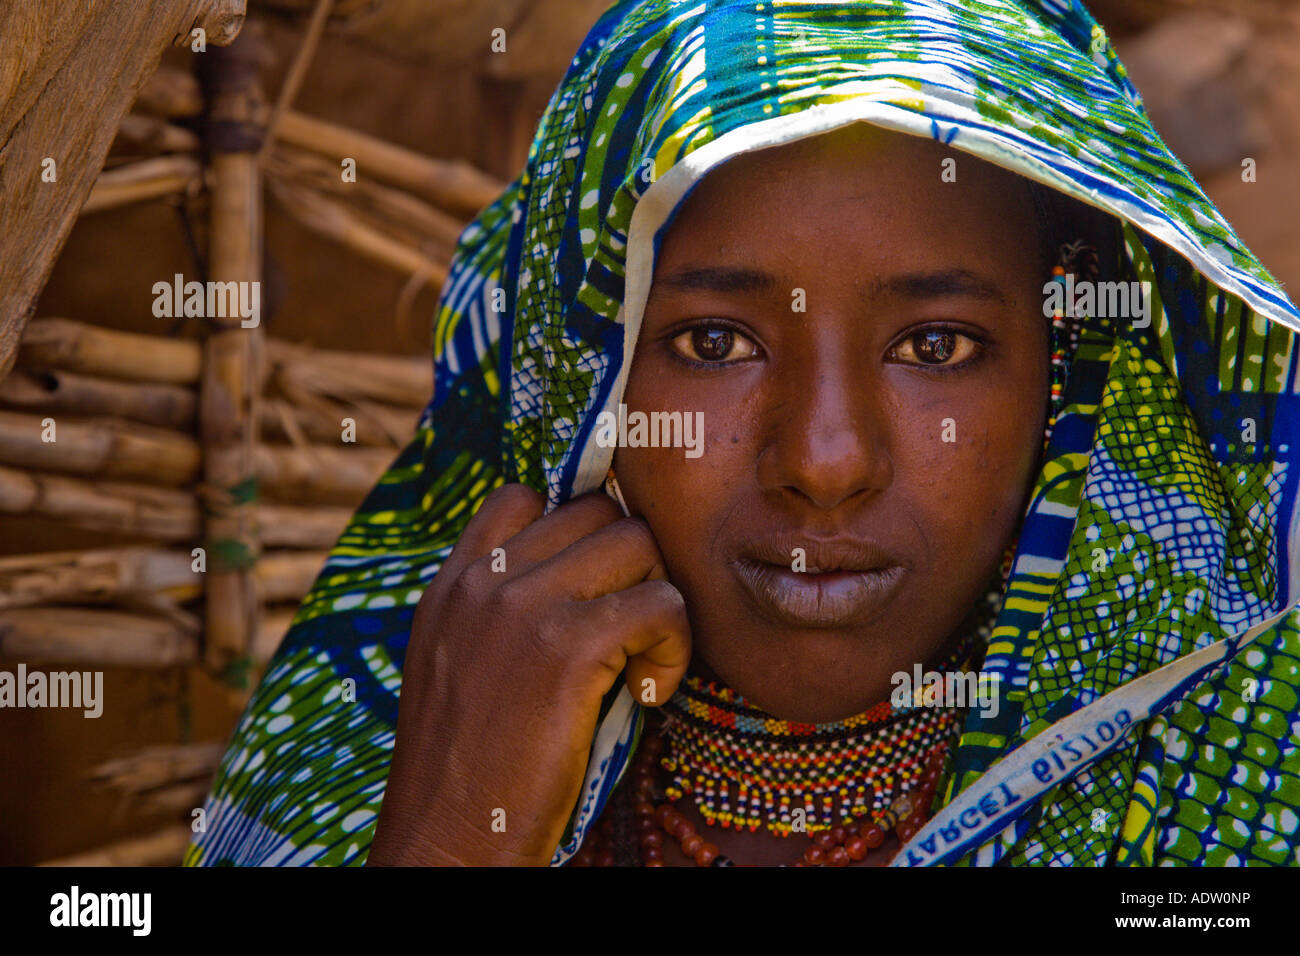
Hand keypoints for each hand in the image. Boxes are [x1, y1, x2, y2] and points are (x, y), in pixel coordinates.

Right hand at [367, 483, 691, 865]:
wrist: (447, 840)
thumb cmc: (471, 770)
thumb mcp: (459, 667)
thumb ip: (498, 611)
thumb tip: (585, 578)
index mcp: (453, 583)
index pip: (526, 497)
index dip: (578, 532)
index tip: (597, 591)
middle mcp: (482, 580)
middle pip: (598, 513)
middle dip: (631, 567)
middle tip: (629, 635)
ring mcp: (520, 605)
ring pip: (638, 543)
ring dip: (658, 601)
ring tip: (638, 666)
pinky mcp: (565, 647)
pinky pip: (662, 604)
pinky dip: (673, 650)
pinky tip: (646, 696)